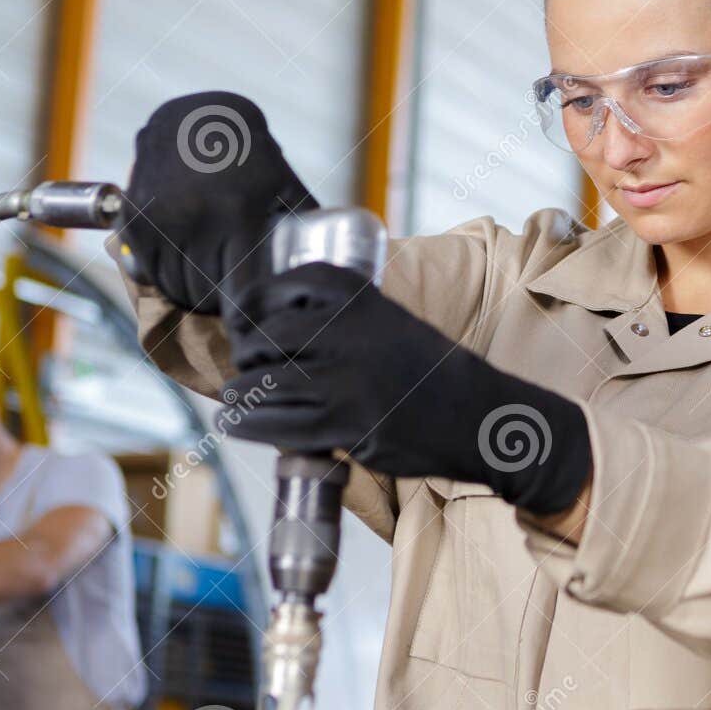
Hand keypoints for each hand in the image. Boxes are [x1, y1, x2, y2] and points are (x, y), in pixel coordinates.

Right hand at [120, 91, 317, 314]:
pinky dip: (163, 283)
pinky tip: (181, 281)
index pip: (240, 286)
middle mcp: (195, 220)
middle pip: (206, 292)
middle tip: (232, 308)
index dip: (247, 311)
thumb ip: (305, 218)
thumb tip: (333, 257)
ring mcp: (160, 221)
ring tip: (209, 296)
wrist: (195, 118)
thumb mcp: (284, 183)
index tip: (254, 323)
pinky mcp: (135, 220)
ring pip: (175, 287)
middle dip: (219, 306)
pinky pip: (148, 271)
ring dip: (191, 298)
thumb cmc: (250, 154)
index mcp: (237, 215)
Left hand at [220, 263, 591, 515]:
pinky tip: (236, 425)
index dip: (257, 299)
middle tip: (246, 364)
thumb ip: (346, 316)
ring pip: (265, 384)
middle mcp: (349, 333)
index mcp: (362, 299)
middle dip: (246, 352)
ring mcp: (346, 382)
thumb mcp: (392, 320)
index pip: (289, 283)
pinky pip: (280, 426)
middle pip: (267, 335)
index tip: (246, 314)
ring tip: (234, 398)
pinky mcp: (345, 426)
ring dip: (239, 393)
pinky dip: (249, 426)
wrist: (475, 414)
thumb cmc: (430, 368)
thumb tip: (283, 323)